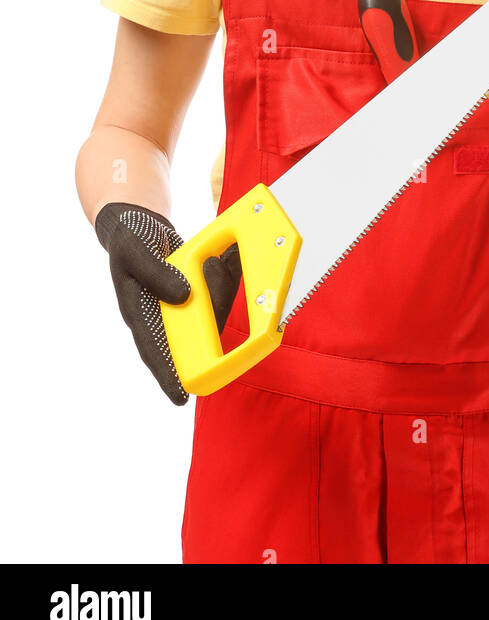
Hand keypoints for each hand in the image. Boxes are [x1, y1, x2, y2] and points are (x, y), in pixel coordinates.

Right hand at [95, 202, 241, 404]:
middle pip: (192, 332)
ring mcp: (180, 304)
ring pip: (209, 310)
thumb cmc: (129, 240)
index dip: (167, 376)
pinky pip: (216, 291)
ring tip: (217, 257)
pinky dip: (225, 275)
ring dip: (220, 285)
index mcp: (139, 312)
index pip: (152, 351)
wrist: (139, 223)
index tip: (181, 397)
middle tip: (215, 271)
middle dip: (211, 310)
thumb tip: (183, 296)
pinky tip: (227, 256)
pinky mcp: (195, 290)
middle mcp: (162, 315)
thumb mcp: (134, 251)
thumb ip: (154, 274)